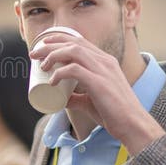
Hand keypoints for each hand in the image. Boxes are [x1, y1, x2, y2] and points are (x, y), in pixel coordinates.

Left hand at [29, 32, 164, 152]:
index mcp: (105, 62)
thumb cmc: (113, 114)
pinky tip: (51, 81)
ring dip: (53, 55)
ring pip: (74, 51)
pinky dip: (60, 73)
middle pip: (73, 43)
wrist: (132, 125)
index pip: (80, 41)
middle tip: (34, 54)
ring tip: (40, 65)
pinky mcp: (100, 83)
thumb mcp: (91, 101)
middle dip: (50, 45)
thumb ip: (78, 98)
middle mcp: (105, 61)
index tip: (42, 44)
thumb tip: (60, 99)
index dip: (59, 39)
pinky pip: (75, 70)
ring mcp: (104, 71)